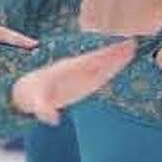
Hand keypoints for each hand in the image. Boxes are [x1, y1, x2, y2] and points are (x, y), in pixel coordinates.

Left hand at [11, 40, 134, 124]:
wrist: (27, 92)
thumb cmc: (30, 96)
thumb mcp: (35, 104)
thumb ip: (44, 110)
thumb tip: (52, 119)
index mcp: (67, 71)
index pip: (89, 62)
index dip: (102, 56)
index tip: (113, 49)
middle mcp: (76, 69)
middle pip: (99, 59)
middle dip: (114, 53)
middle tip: (133, 42)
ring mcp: (82, 74)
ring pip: (102, 65)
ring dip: (117, 58)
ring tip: (134, 46)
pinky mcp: (84, 82)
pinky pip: (100, 73)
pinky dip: (112, 67)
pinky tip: (125, 60)